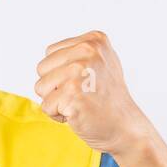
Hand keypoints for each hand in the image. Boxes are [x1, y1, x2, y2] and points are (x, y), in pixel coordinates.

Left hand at [33, 30, 151, 157]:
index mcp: (93, 40)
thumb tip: (49, 55)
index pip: (50, 52)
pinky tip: (78, 114)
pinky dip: (58, 115)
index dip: (60, 72)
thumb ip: (77, 53)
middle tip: (80, 95)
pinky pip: (45, 106)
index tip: (83, 82)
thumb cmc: (109, 99)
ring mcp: (79, 72)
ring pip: (41, 87)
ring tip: (79, 103)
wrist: (125, 127)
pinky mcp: (72, 94)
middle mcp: (87, 51)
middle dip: (54, 86)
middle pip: (42, 68)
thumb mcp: (100, 63)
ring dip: (55, 101)